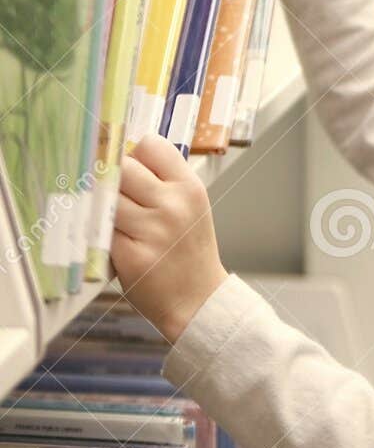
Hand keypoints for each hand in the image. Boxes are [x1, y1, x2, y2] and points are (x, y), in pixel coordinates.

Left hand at [109, 133, 228, 345]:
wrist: (198, 301)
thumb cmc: (189, 251)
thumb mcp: (191, 208)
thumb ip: (163, 182)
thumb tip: (119, 155)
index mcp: (190, 188)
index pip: (151, 146)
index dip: (136, 155)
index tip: (133, 170)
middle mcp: (173, 205)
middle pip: (123, 167)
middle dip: (114, 178)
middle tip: (114, 194)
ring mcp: (152, 231)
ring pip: (107, 197)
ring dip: (103, 206)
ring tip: (112, 219)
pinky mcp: (131, 256)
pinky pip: (102, 230)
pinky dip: (101, 233)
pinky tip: (112, 241)